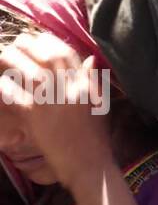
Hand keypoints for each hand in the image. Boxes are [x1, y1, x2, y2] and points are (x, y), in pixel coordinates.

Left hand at [0, 32, 112, 190]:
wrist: (89, 164)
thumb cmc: (96, 138)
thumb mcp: (100, 106)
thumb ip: (94, 81)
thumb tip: (91, 59)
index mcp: (85, 86)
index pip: (65, 53)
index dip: (48, 42)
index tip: (37, 40)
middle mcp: (69, 89)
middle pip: (44, 56)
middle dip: (27, 46)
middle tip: (17, 45)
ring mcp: (51, 102)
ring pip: (27, 70)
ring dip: (12, 60)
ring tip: (4, 59)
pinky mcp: (35, 116)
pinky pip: (14, 93)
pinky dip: (5, 86)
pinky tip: (2, 85)